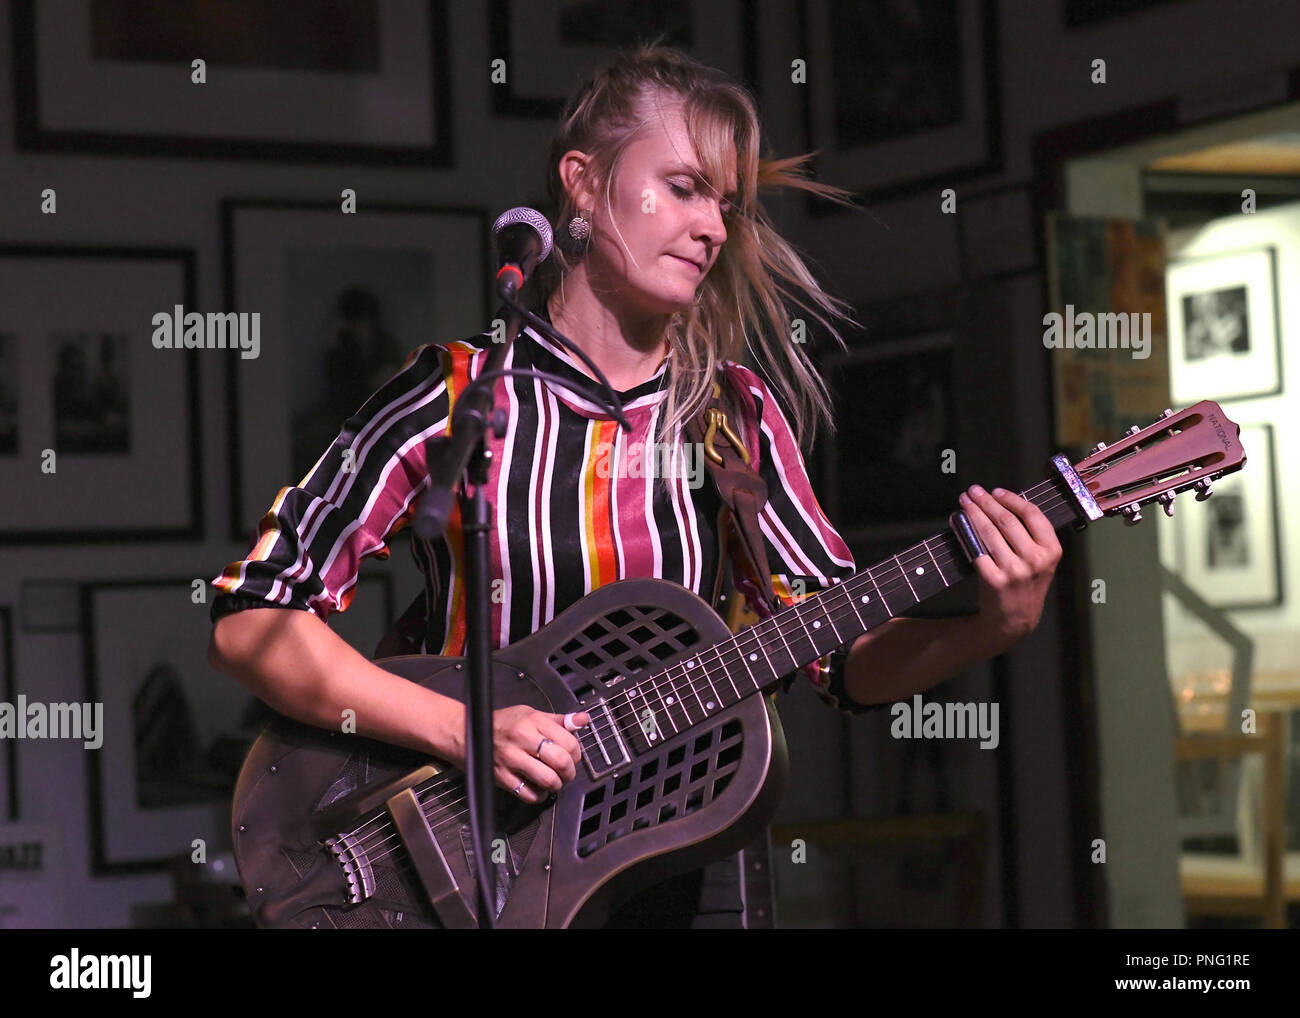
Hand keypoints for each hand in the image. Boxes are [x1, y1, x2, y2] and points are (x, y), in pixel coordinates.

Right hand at [490, 705, 588, 803]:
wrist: (468, 733)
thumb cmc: (503, 723)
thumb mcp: (531, 713)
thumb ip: (559, 720)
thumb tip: (582, 720)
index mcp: (533, 721)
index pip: (569, 742)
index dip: (576, 753)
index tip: (573, 756)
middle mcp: (522, 739)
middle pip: (560, 761)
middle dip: (570, 771)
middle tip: (567, 771)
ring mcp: (511, 759)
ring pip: (547, 780)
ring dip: (557, 785)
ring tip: (554, 780)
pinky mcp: (502, 777)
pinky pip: (529, 794)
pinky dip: (539, 795)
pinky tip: (539, 788)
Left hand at [957, 484, 1062, 654]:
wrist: (1015, 619)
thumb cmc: (1026, 584)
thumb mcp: (1042, 561)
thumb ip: (1032, 536)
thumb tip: (1005, 503)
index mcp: (1052, 551)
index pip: (1032, 514)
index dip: (1012, 499)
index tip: (996, 491)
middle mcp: (1036, 560)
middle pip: (1007, 520)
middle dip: (987, 501)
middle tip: (973, 491)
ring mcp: (1015, 571)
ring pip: (990, 532)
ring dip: (974, 512)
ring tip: (964, 502)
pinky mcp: (994, 580)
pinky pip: (976, 549)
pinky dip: (964, 532)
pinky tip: (957, 523)